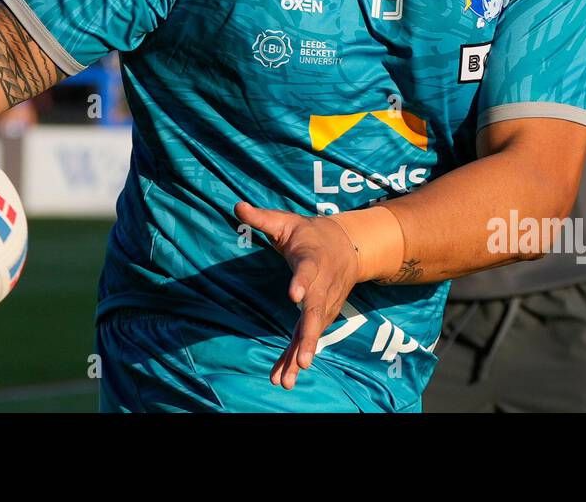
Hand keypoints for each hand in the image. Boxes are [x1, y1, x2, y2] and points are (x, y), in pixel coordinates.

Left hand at [235, 201, 359, 390]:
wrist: (349, 246)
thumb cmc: (310, 234)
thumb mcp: (287, 222)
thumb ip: (262, 218)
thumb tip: (236, 206)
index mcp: (312, 259)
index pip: (307, 271)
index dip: (301, 282)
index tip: (293, 295)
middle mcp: (321, 286)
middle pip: (316, 312)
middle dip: (309, 336)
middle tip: (303, 359)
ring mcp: (323, 304)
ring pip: (313, 332)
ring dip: (301, 355)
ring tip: (288, 379)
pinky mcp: (320, 316)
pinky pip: (307, 338)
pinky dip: (296, 357)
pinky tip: (284, 378)